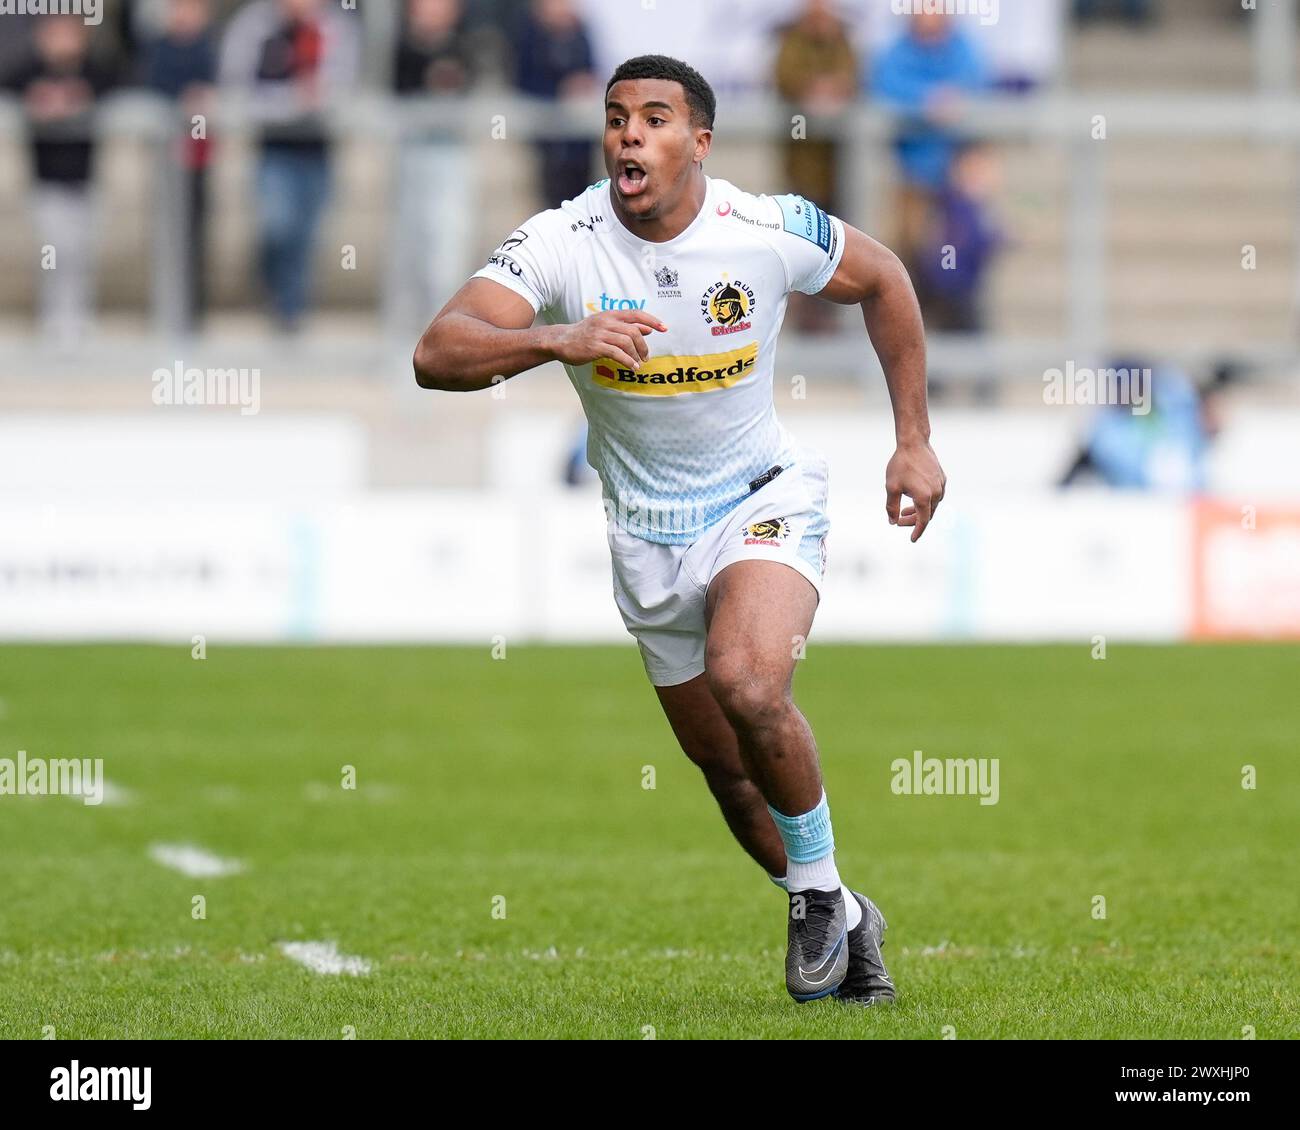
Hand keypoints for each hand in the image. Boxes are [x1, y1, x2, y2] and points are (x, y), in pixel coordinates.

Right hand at [550, 310, 667, 371]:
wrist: (562, 341)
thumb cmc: (585, 334)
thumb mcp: (606, 326)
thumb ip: (626, 327)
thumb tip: (648, 329)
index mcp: (610, 315)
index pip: (636, 314)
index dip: (652, 320)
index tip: (664, 328)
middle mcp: (606, 321)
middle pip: (633, 331)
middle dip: (644, 345)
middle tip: (646, 356)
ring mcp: (600, 334)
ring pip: (627, 342)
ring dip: (636, 355)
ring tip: (638, 363)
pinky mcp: (595, 346)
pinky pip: (617, 354)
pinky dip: (627, 361)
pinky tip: (632, 367)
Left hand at [885, 438, 945, 542]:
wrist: (914, 443)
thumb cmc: (901, 465)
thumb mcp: (891, 488)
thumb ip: (891, 507)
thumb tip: (892, 522)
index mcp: (925, 498)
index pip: (923, 521)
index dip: (917, 531)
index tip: (912, 539)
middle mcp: (937, 493)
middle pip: (927, 514)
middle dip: (914, 520)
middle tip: (899, 521)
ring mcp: (941, 485)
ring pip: (932, 505)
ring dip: (919, 511)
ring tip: (904, 511)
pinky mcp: (942, 478)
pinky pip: (936, 495)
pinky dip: (925, 501)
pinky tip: (914, 498)